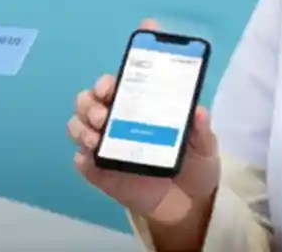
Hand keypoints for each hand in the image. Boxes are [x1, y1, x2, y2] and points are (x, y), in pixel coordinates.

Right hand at [68, 20, 220, 226]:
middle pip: (89, 99)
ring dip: (81, 126)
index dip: (110, 76)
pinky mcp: (100, 172)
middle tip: (104, 110)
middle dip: (90, 99)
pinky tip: (92, 158)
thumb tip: (199, 111)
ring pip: (78, 125)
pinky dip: (82, 157)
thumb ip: (201, 129)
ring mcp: (106, 145)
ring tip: (97, 137)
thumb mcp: (204, 144)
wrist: (189, 205)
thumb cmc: (194, 164)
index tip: (112, 80)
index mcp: (140, 104)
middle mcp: (118, 120)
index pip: (118, 80)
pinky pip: (81, 161)